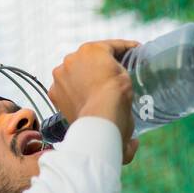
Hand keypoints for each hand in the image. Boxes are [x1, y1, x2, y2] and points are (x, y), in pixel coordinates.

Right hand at [48, 39, 139, 163]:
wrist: (101, 118)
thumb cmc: (98, 134)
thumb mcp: (98, 137)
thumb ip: (113, 143)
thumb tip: (133, 146)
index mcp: (56, 92)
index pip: (74, 84)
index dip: (91, 87)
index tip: (109, 93)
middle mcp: (61, 72)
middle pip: (83, 67)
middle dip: (98, 72)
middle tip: (120, 80)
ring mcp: (75, 59)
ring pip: (97, 55)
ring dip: (111, 58)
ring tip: (130, 65)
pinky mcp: (93, 50)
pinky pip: (112, 46)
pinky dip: (125, 47)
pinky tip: (137, 51)